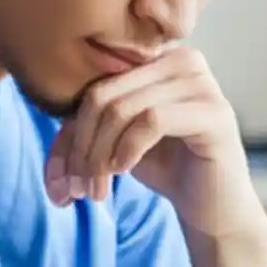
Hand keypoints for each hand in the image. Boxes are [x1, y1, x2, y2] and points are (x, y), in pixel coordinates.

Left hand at [43, 47, 265, 237]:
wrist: (212, 208)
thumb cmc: (165, 168)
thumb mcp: (115, 142)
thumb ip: (84, 127)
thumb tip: (52, 138)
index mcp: (155, 57)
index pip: (93, 86)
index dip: (68, 135)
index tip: (59, 182)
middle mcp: (182, 59)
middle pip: (102, 95)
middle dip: (81, 148)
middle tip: (77, 189)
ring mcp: (202, 83)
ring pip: (123, 109)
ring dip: (100, 157)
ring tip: (97, 190)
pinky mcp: (214, 113)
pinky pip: (152, 120)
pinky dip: (128, 149)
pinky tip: (125, 171)